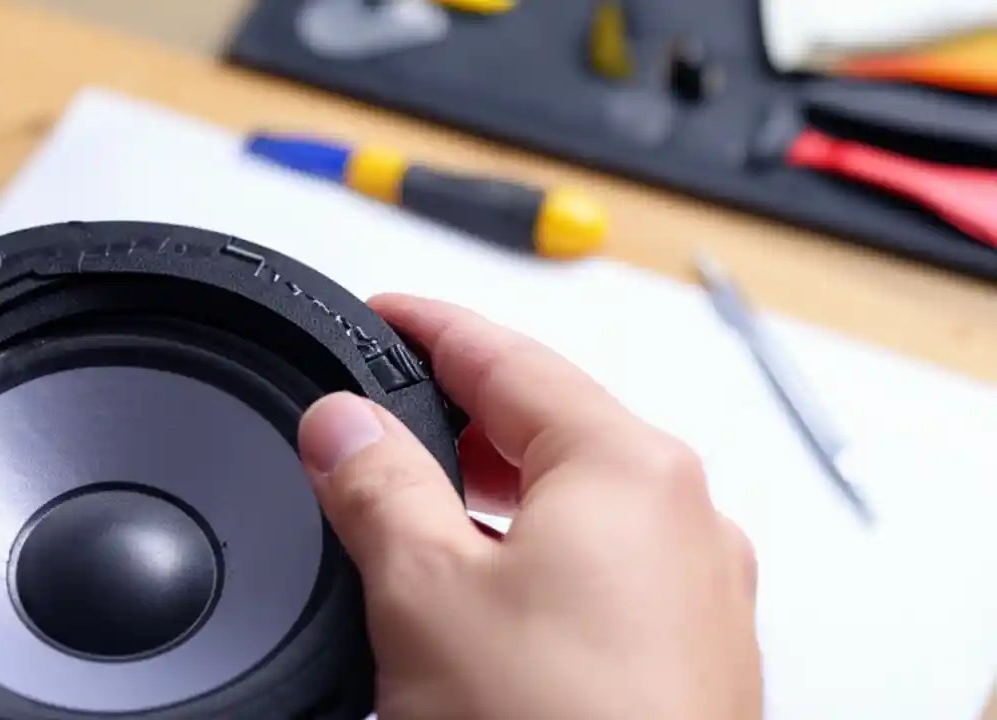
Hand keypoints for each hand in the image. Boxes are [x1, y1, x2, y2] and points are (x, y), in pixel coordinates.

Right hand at [297, 295, 760, 718]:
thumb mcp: (425, 594)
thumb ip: (376, 487)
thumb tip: (341, 423)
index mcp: (628, 468)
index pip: (508, 357)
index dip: (432, 328)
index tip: (384, 314)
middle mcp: (684, 515)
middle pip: (551, 423)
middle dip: (461, 412)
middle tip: (387, 410)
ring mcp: (698, 585)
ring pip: (580, 497)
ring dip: (496, 487)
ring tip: (423, 501)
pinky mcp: (690, 649)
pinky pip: (606, 562)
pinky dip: (537, 549)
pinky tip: (492, 588)